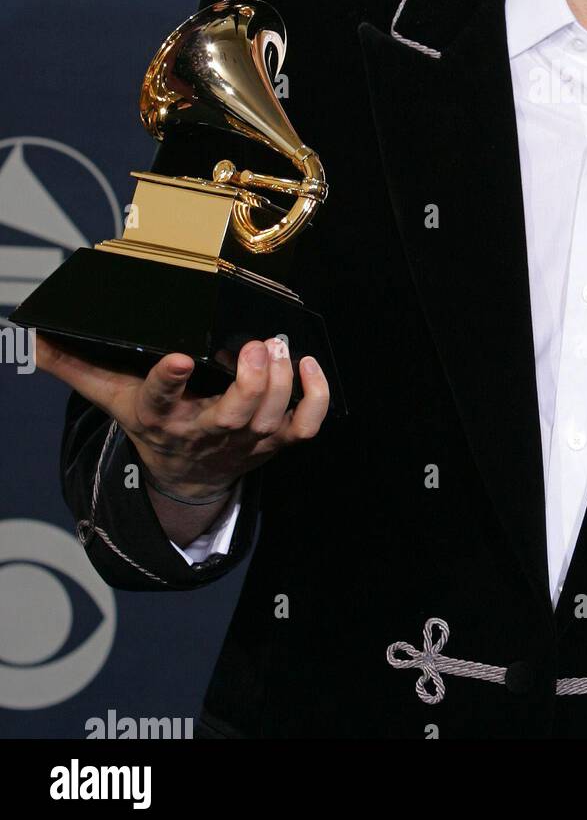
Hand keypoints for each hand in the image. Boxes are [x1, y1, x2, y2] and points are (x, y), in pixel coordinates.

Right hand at [35, 334, 329, 497]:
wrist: (186, 479)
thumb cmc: (156, 426)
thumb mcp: (114, 399)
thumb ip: (79, 367)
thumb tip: (38, 340)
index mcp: (164, 416)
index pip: (161, 399)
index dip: (169, 380)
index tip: (178, 358)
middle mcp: (207, 429)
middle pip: (236, 413)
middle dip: (249, 380)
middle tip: (254, 346)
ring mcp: (247, 438)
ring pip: (271, 416)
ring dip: (280, 381)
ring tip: (277, 345)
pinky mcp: (277, 440)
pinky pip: (306, 425)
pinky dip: (316, 397)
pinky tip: (310, 365)